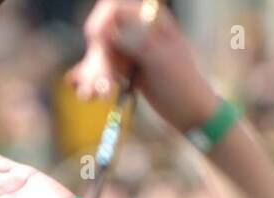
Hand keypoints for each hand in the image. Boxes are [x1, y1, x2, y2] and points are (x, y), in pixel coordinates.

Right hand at [72, 0, 219, 132]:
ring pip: (99, 54)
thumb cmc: (181, 84)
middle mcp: (137, 29)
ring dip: (93, 74)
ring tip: (90, 97)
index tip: (94, 39)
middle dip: (98, 59)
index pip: (115, 8)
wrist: (189, 112)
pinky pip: (101, 69)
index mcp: (151, 18)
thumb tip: (105, 31)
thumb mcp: (160, 60)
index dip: (101, 21)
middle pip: (103, 34)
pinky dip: (92, 80)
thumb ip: (134, 42)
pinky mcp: (123, 68)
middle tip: (102, 87)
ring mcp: (129, 48)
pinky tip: (84, 92)